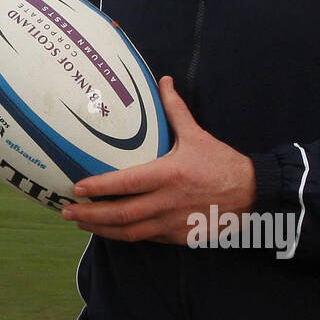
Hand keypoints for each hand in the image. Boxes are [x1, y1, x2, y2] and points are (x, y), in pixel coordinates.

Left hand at [60, 75, 255, 243]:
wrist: (253, 194)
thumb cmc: (221, 162)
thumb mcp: (197, 134)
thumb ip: (175, 110)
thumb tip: (164, 81)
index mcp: (169, 174)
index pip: (127, 184)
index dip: (100, 188)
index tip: (78, 188)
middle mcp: (168, 202)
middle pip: (122, 214)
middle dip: (91, 215)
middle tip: (67, 211)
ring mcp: (173, 224)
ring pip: (131, 232)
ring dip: (102, 229)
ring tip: (81, 223)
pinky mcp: (180, 238)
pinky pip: (147, 238)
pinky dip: (126, 235)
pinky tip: (110, 231)